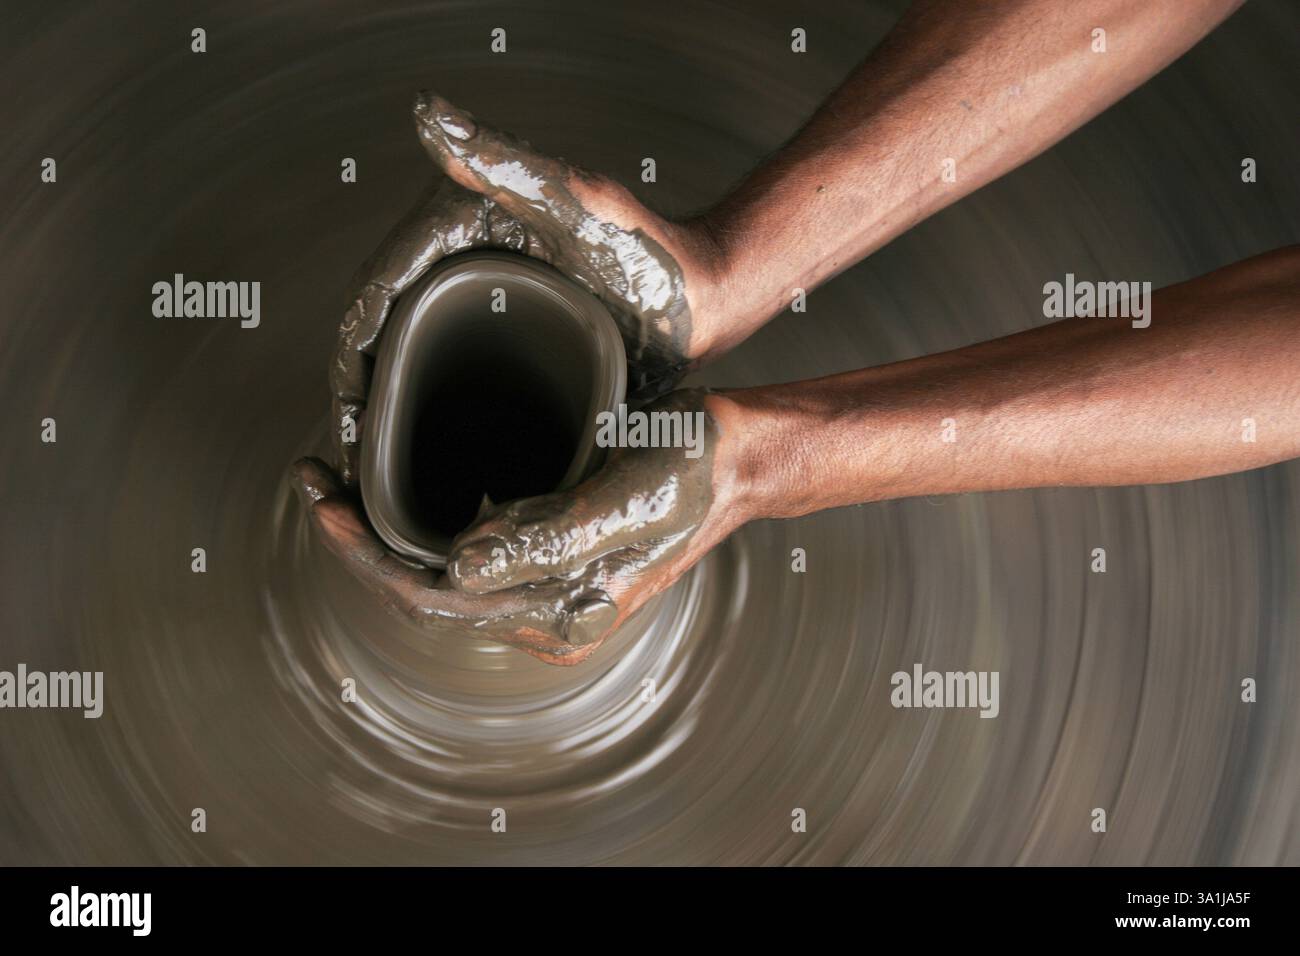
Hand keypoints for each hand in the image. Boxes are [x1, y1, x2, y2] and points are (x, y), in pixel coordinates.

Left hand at [295, 390, 753, 663]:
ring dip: (388, 529)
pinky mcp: (551, 549)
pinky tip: (409, 482)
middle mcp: (545, 608)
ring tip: (343, 479)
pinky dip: (429, 517)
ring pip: (441, 568)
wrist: (738, 453)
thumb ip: (544, 539)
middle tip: (315, 480)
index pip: (432, 598)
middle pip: (425, 588)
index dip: (365, 553)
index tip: (323, 498)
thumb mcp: (621, 502)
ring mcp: (547, 581)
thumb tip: (459, 564)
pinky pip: (472, 545)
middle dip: (362, 539)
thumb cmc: (690, 471)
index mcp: (558, 612)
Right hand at [330, 91, 725, 486]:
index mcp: (460, 223)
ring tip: (370, 462)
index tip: (344, 404)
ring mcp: (481, 304)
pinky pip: (447, 377)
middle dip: (356, 382)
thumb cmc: (651, 250)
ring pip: (406, 357)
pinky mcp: (505, 340)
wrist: (704, 303)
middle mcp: (461, 261)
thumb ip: (504, 161)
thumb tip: (426, 111)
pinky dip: (423, 411)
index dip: (352, 345)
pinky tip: (418, 455)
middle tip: (348, 447)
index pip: (378, 285)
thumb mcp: (575, 204)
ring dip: (382, 403)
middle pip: (382, 325)